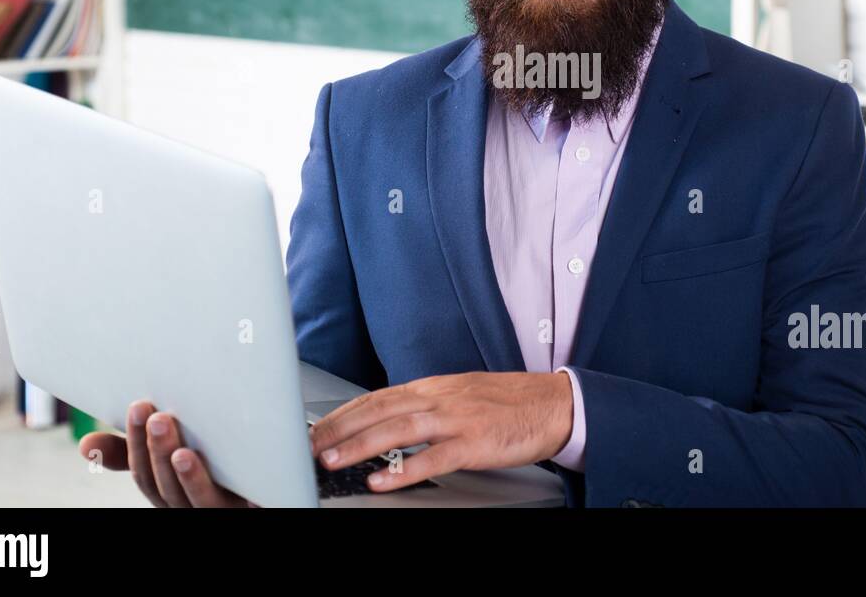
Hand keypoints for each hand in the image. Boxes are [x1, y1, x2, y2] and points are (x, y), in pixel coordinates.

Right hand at [77, 400, 254, 507]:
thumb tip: (86, 446)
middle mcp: (192, 505)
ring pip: (197, 501)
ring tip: (180, 446)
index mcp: (171, 490)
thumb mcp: (175, 449)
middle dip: (157, 453)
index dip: (135, 444)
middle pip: (166, 489)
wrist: (277, 475)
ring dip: (186, 474)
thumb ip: (137, 448)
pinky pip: (244, 504)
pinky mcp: (256, 507)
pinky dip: (235, 493)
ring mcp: (223, 508)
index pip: (144, 475)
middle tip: (157, 417)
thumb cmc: (218, 456)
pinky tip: (226, 476)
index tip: (137, 407)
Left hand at [309, 371, 573, 491]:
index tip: (317, 427)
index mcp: (435, 387)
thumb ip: (427, 405)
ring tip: (332, 460)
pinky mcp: (475, 443)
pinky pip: (433, 458)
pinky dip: (404, 469)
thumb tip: (389, 419)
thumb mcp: (461, 395)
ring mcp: (457, 419)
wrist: (555, 404)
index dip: (344, 412)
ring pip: (399, 429)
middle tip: (311, 445)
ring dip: (361, 445)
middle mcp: (440, 398)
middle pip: (380, 409)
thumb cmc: (510, 403)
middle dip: (340, 428)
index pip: (378, 396)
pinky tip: (382, 479)